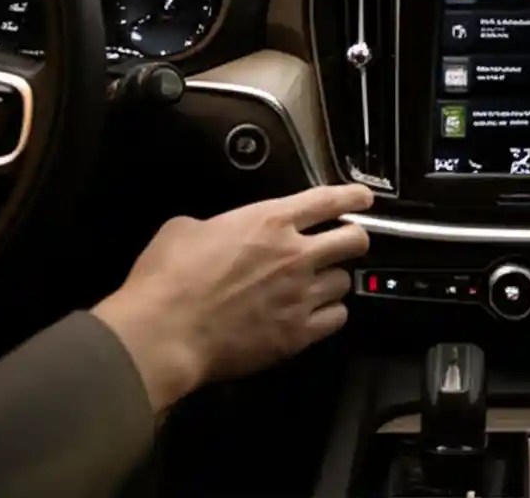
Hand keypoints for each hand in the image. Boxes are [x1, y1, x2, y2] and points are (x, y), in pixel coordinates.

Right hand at [92, 185, 372, 412]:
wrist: (165, 334)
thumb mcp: (185, 229)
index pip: (328, 199)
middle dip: (354, 238)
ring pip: (345, 282)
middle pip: (354, 240)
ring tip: (316, 285)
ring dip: (333, 280)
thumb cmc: (167, 278)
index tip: (363, 198)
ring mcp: (301, 295)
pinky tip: (315, 313)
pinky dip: (329, 314)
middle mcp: (296, 255)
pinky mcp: (299, 333)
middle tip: (344, 244)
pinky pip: (336, 318)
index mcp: (270, 221)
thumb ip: (217, 225)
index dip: (352, 196)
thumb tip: (219, 233)